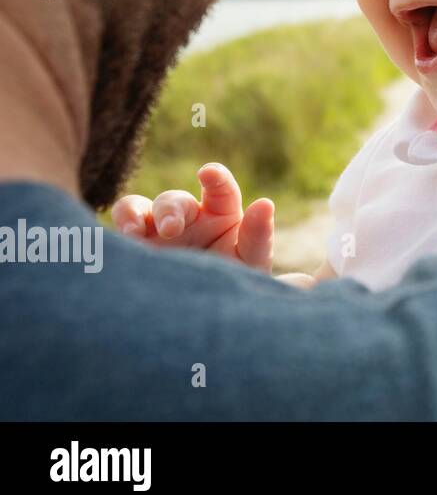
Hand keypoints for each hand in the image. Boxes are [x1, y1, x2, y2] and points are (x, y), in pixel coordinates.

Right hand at [110, 163, 274, 272]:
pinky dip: (113, 232)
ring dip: (132, 216)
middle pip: (173, 200)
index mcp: (221, 214)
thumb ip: (258, 235)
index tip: (208, 173)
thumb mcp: (251, 262)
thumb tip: (265, 203)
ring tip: (134, 233)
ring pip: (136, 208)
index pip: (219, 189)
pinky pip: (115, 232)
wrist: (205, 321)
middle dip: (170, 210)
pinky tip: (117, 245)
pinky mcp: (131, 249)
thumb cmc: (236, 283)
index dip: (215, 178)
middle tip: (171, 229)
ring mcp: (154, 232)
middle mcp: (186, 218)